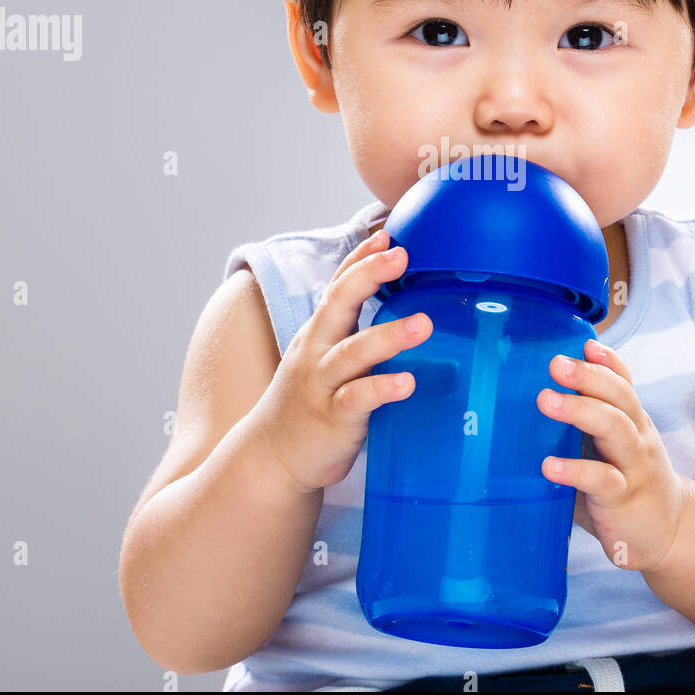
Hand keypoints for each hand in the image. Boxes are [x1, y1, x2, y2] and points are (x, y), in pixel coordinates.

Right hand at [251, 228, 431, 494]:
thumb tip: (403, 308)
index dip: (361, 259)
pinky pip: (357, 399)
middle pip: (338, 304)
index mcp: (319, 334)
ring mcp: (322, 384)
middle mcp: (317, 352)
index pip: (338, 286)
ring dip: (389, 335)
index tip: (388, 236)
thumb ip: (355, 335)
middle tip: (402, 256)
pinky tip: (408, 382)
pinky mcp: (333, 418)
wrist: (270, 458)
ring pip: (353, 352)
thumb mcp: (326, 360)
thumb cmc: (310, 403)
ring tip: (424, 323)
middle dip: (369, 275)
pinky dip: (382, 388)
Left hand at [537, 338, 687, 573]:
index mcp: (631, 420)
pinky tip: (550, 466)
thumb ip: (584, 427)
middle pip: (619, 397)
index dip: (608, 362)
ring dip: (580, 410)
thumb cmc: (625, 483)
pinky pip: (602, 480)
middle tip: (555, 364)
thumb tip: (525, 404)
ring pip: (614, 428)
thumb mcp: (611, 449)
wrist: (670, 532)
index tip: (586, 344)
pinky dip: (575, 470)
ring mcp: (633, 466)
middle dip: (588, 376)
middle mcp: (637, 436)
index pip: (624, 383)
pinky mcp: (623, 498)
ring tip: (546, 401)